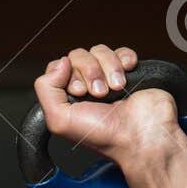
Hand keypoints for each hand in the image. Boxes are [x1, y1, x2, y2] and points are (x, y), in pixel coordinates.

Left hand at [33, 45, 178, 163]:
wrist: (140, 134)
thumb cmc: (103, 136)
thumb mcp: (60, 120)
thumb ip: (46, 90)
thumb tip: (59, 62)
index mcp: (68, 98)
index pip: (58, 68)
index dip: (68, 75)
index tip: (80, 92)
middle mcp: (86, 87)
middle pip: (78, 56)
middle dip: (89, 72)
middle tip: (100, 94)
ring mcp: (108, 78)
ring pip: (100, 51)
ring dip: (108, 68)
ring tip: (116, 89)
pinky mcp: (129, 72)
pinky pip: (121, 51)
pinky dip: (124, 59)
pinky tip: (127, 76)